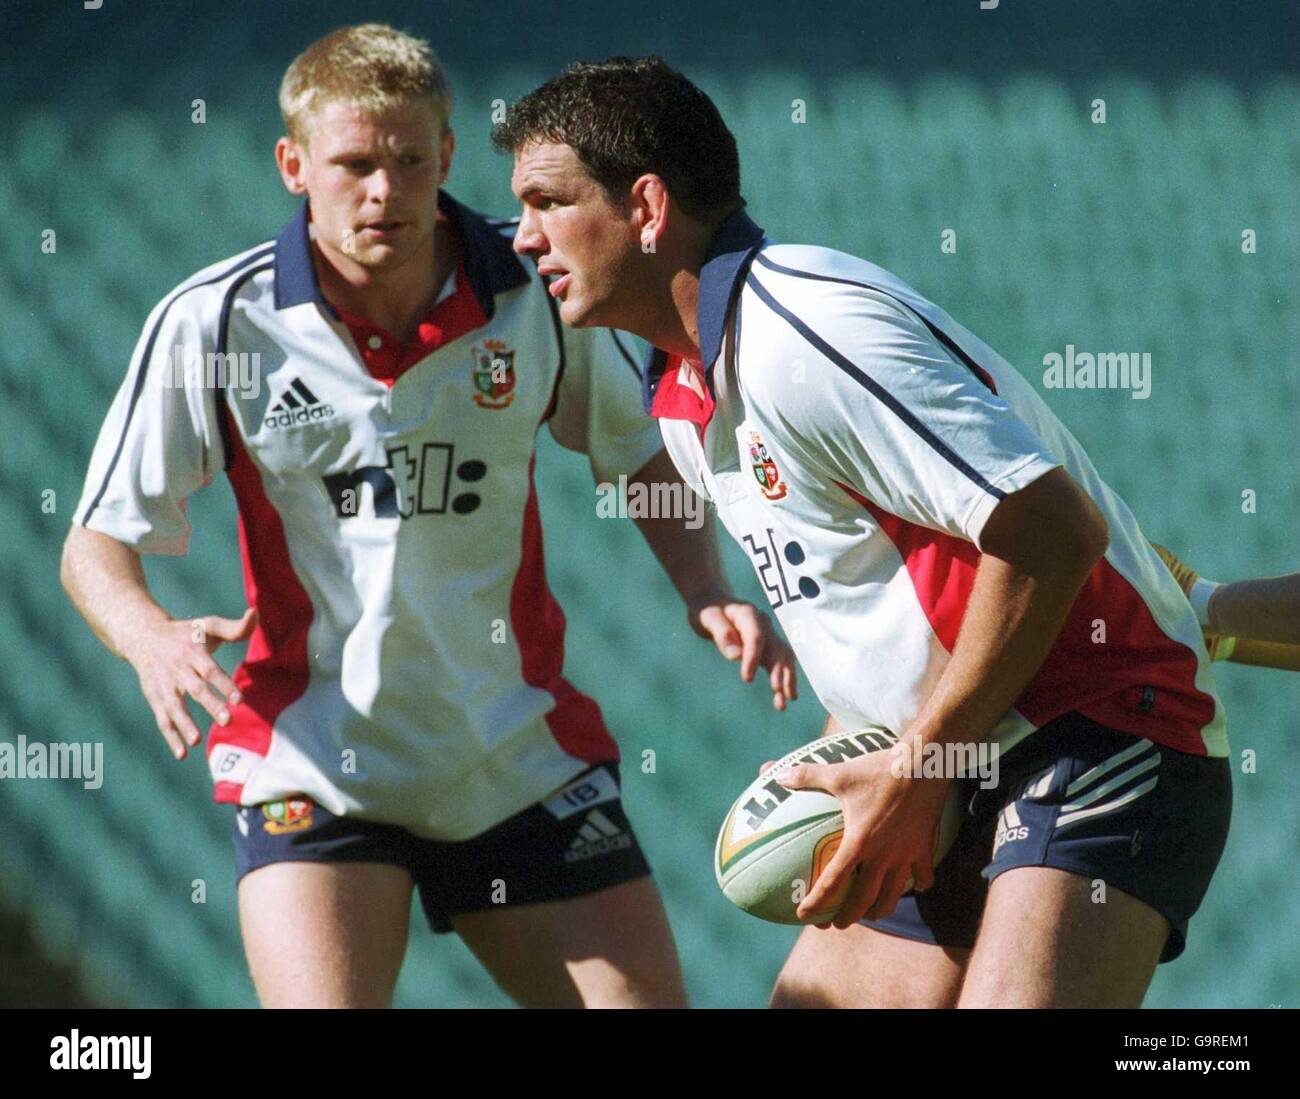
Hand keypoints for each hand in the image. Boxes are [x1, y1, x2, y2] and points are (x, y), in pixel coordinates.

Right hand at [122, 609, 257, 759]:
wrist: (143, 635)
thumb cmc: (185, 633)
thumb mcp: (207, 625)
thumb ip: (234, 626)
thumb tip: (256, 613)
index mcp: (192, 652)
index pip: (210, 670)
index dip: (224, 684)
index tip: (239, 699)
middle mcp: (177, 669)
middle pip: (194, 689)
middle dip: (209, 705)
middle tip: (227, 720)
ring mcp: (164, 685)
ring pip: (174, 707)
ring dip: (184, 724)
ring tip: (196, 740)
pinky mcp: (154, 697)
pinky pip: (162, 718)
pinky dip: (170, 736)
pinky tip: (182, 754)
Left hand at [687, 595, 797, 710]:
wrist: (714, 601)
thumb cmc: (708, 609)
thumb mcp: (708, 618)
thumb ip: (721, 633)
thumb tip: (735, 655)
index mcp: (748, 614)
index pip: (756, 637)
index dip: (753, 657)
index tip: (747, 678)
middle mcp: (763, 623)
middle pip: (776, 648)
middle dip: (778, 671)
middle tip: (777, 692)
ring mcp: (768, 634)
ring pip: (783, 657)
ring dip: (786, 679)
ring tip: (783, 703)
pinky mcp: (768, 646)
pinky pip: (779, 663)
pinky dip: (784, 679)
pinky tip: (783, 698)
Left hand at [777, 745, 949, 926]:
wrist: (924, 764)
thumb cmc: (878, 769)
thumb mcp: (839, 773)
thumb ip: (807, 776)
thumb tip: (778, 777)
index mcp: (859, 842)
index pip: (834, 882)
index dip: (817, 902)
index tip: (804, 916)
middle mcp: (883, 855)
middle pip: (865, 899)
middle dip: (849, 916)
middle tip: (837, 924)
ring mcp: (907, 854)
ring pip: (894, 894)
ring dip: (881, 908)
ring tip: (872, 914)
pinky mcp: (926, 847)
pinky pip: (924, 875)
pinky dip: (918, 884)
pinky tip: (914, 885)